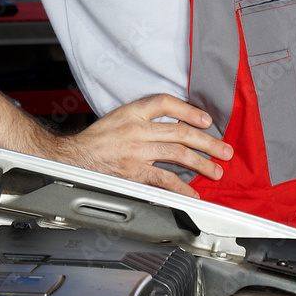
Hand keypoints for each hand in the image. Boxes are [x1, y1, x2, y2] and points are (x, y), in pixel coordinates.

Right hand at [47, 93, 232, 196]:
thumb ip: (142, 119)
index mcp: (131, 112)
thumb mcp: (117, 117)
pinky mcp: (133, 172)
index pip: (166, 103)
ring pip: (177, 154)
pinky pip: (164, 180)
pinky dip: (181, 187)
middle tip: (224, 150)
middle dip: (207, 142)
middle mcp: (136, 129)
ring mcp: (136, 152)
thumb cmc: (94, 140)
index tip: (206, 120)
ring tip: (215, 170)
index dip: (189, 110)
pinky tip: (192, 193)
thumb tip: (171, 127)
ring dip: (201, 163)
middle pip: (180, 132)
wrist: (71, 158)